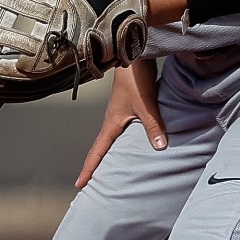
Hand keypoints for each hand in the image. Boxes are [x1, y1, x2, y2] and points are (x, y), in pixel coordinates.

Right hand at [75, 58, 166, 188]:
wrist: (135, 53)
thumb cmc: (135, 78)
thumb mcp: (145, 104)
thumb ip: (153, 125)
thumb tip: (160, 147)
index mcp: (111, 123)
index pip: (97, 152)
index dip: (88, 169)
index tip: (80, 185)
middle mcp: (113, 120)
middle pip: (103, 148)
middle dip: (97, 165)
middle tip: (94, 183)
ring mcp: (121, 113)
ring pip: (115, 139)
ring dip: (112, 153)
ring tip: (116, 169)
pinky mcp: (130, 106)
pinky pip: (126, 129)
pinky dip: (128, 141)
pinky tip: (137, 144)